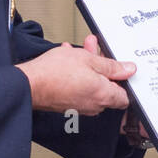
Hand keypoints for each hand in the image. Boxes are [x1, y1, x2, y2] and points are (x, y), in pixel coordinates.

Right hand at [17, 39, 133, 114]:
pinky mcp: (68, 105)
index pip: (125, 96)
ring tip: (78, 52)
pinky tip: (68, 60)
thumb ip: (112, 66)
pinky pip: (79, 89)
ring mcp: (80, 107)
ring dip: (88, 68)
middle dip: (102, 66)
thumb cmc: (55, 73)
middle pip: (107, 87)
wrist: (29, 84)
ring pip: (91, 85)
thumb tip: (129, 70)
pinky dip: (77, 76)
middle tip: (93, 50)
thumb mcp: (88, 59)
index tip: (118, 68)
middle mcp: (94, 105)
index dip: (124, 80)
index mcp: (104, 95)